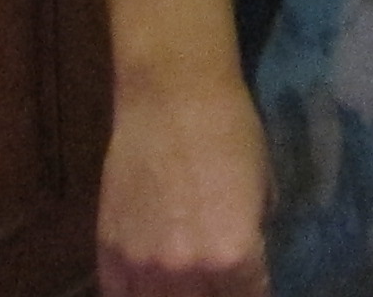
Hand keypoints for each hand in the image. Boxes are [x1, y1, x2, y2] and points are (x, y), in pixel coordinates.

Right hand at [98, 71, 271, 296]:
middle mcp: (186, 271)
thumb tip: (249, 263)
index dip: (253, 292)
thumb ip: (253, 236)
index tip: (251, 284)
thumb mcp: (264, 188)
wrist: (172, 97)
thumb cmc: (231, 132)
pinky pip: (118, 295)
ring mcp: (141, 264)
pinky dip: (135, 294)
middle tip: (219, 282)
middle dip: (216, 296)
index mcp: (233, 255)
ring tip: (185, 284)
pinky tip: (149, 286)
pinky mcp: (108, 250)